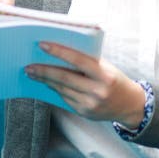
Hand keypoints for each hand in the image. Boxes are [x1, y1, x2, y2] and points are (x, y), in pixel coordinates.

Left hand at [25, 43, 145, 126]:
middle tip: (28, 65)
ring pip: (62, 89)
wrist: (129, 105)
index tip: (42, 45)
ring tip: (32, 73)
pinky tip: (46, 83)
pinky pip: (65, 99)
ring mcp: (90, 104)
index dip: (59, 52)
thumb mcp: (106, 67)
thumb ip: (87, 62)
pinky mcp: (84, 112)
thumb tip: (60, 55)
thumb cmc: (115, 79)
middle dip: (44, 71)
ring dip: (45, 81)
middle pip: (65, 78)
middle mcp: (98, 91)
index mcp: (105, 75)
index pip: (78, 60)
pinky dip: (55, 90)